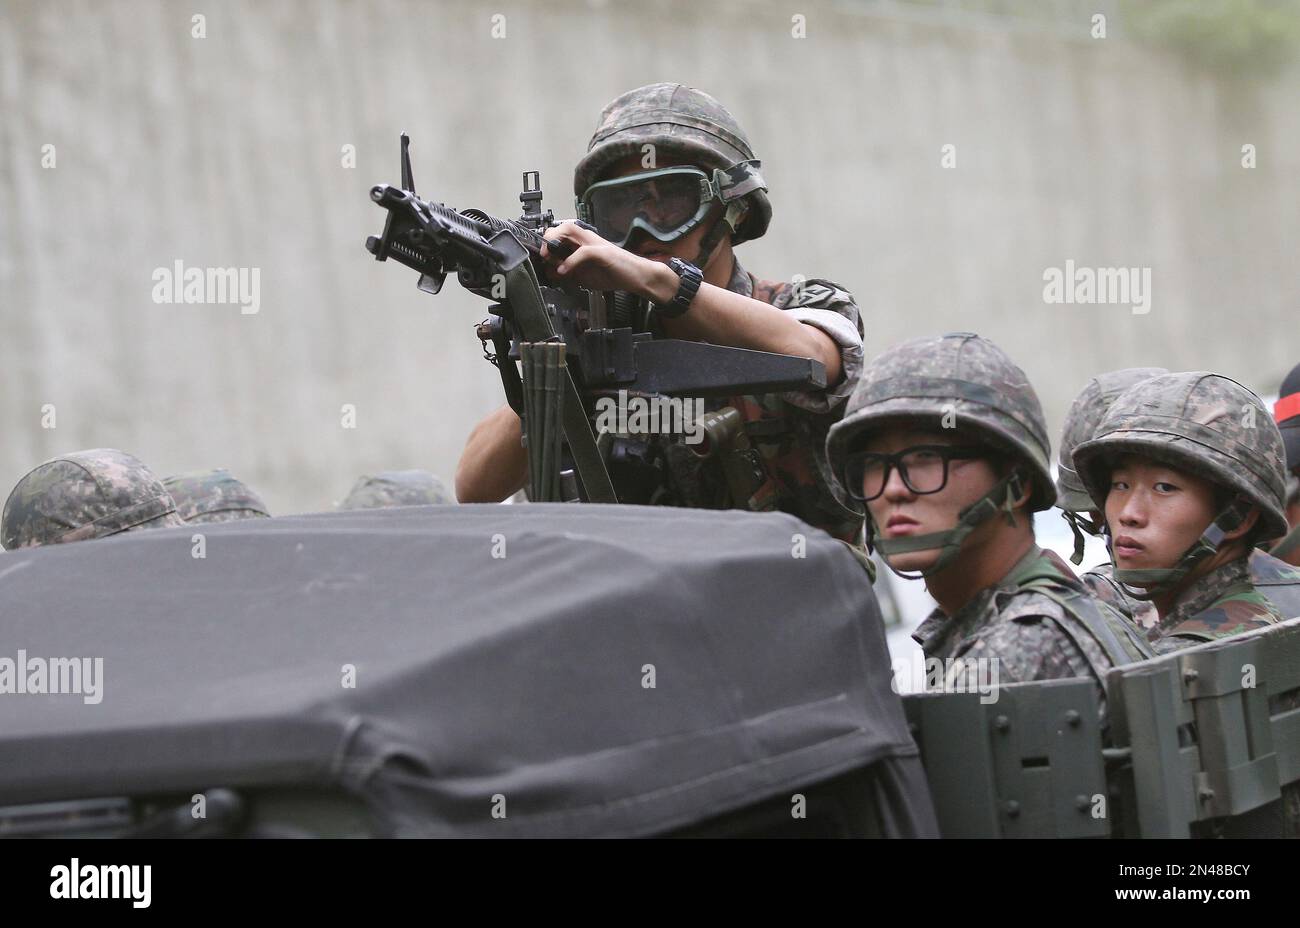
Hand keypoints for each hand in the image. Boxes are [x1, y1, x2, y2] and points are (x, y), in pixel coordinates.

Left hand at [540, 221, 676, 301]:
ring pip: (570, 230)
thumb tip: (551, 273)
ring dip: (556, 242)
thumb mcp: (586, 276)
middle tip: (542, 255)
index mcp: (584, 243)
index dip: (547, 242)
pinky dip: (571, 261)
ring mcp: (596, 244)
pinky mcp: (604, 252)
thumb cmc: (616, 273)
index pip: (561, 233)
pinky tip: (564, 271)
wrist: (639, 277)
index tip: (539, 256)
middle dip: (547, 238)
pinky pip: (583, 252)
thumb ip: (570, 273)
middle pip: (563, 226)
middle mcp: (589, 239)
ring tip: (549, 257)